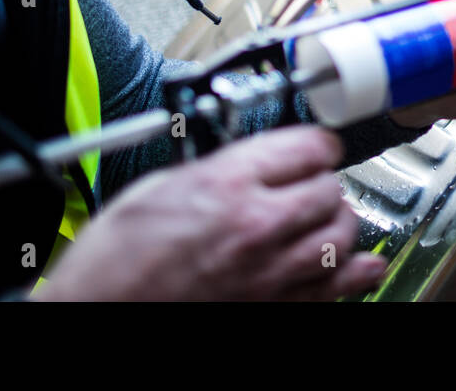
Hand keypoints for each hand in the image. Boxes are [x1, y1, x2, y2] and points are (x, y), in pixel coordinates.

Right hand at [35, 126, 383, 300]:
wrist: (98, 311)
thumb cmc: (114, 259)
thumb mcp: (160, 185)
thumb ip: (217, 168)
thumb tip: (248, 161)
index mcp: (228, 183)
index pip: (310, 146)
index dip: (315, 144)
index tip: (314, 148)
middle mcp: (257, 225)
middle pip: (330, 190)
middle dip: (322, 183)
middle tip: (310, 185)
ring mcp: (269, 271)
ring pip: (341, 236)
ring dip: (336, 224)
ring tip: (323, 220)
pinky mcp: (273, 307)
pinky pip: (336, 287)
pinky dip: (352, 272)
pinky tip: (357, 264)